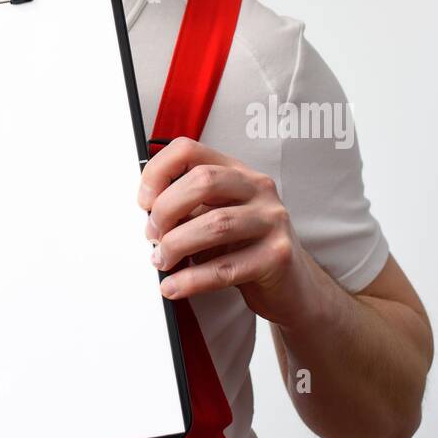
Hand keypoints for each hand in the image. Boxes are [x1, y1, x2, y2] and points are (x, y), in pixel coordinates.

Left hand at [136, 136, 312, 323]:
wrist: (293, 286)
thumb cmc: (247, 248)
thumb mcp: (215, 217)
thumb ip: (187, 208)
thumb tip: (146, 214)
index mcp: (236, 171)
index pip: (189, 150)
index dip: (158, 171)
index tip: (144, 200)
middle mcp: (257, 188)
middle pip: (202, 180)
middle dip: (166, 209)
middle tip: (152, 234)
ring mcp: (271, 220)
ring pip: (215, 223)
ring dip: (176, 245)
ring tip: (161, 260)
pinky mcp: (277, 256)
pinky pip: (226, 267)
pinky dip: (192, 279)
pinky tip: (174, 286)